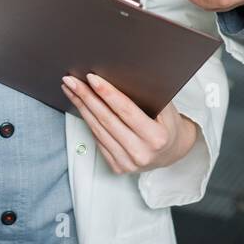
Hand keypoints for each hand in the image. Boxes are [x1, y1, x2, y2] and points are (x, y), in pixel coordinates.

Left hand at [60, 73, 198, 174]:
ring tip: (71, 90)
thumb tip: (118, 76)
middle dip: (86, 97)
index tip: (92, 78)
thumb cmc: (168, 124)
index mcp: (156, 137)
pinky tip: (81, 107)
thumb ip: (147, 96)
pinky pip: (98, 140)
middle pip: (106, 119)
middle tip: (71, 80)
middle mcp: (141, 153)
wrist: (172, 152)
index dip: (107, 93)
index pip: (126, 110)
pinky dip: (88, 121)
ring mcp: (128, 163)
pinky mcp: (117, 167)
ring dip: (82, 107)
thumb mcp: (166, 108)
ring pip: (98, 130)